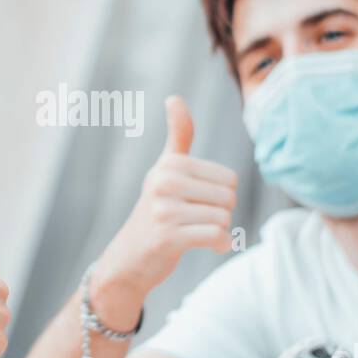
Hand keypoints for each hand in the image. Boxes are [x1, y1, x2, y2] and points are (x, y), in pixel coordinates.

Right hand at [95, 96, 237, 312]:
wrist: (129, 259)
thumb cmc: (155, 211)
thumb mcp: (164, 171)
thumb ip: (177, 136)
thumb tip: (174, 98)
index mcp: (170, 164)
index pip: (228, 178)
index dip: (220, 196)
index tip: (196, 204)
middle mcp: (164, 182)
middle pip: (229, 198)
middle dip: (220, 215)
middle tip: (195, 222)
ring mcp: (164, 210)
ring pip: (224, 218)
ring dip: (218, 232)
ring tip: (195, 234)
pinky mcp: (168, 237)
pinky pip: (216, 236)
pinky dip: (219, 245)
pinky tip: (206, 246)